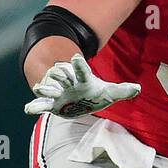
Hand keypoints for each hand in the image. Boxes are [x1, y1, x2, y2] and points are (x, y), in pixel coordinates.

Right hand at [24, 54, 139, 117]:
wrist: (76, 98)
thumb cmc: (93, 93)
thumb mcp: (109, 92)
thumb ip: (122, 91)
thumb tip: (138, 89)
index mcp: (82, 79)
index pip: (82, 71)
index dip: (79, 65)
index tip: (76, 58)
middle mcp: (68, 84)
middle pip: (62, 76)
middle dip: (59, 74)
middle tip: (56, 71)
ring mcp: (58, 92)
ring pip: (50, 88)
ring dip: (45, 88)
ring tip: (39, 88)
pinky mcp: (51, 103)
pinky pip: (42, 104)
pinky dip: (35, 107)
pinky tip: (28, 110)